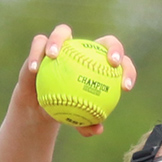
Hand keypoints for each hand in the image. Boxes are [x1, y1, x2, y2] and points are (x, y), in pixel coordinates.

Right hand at [19, 24, 136, 137]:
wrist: (41, 106)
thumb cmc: (64, 111)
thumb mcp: (75, 121)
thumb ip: (87, 125)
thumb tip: (97, 129)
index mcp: (99, 64)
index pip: (121, 64)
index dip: (127, 70)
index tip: (125, 87)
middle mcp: (85, 49)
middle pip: (107, 41)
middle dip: (114, 47)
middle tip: (112, 63)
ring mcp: (62, 44)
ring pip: (62, 32)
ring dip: (58, 40)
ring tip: (54, 55)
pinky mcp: (40, 45)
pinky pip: (37, 45)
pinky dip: (35, 54)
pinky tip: (34, 69)